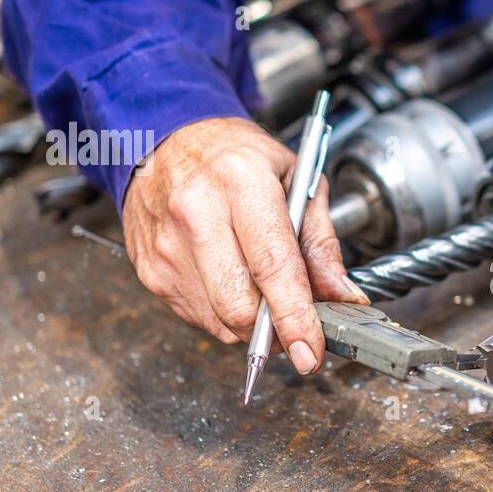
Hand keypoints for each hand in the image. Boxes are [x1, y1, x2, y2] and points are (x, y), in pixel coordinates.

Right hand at [122, 116, 367, 373]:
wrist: (165, 140)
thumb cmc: (236, 157)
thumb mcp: (296, 181)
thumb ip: (321, 244)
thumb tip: (342, 298)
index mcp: (240, 181)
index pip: (273, 267)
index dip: (294, 317)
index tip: (310, 351)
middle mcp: (196, 211)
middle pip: (239, 305)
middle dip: (274, 330)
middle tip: (294, 322)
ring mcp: (167, 244)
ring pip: (219, 320)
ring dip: (251, 324)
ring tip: (262, 292)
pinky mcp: (150, 269)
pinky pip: (198, 317)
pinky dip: (224, 314)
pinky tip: (230, 281)